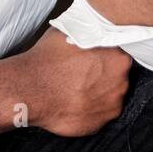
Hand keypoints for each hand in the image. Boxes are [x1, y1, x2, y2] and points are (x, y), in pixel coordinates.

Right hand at [17, 27, 131, 135]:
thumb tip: (91, 27)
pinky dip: (90, 109)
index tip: (95, 59)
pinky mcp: (100, 124)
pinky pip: (99, 114)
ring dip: (98, 93)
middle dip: (104, 75)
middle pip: (118, 76)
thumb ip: (89, 32)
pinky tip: (75, 102)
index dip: (107, 57)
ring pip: (110, 96)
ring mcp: (112, 105)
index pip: (121, 55)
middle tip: (83, 73)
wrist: (31, 90)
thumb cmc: (48, 60)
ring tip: (77, 89)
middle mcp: (121, 83)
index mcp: (118, 58)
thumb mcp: (70, 31)